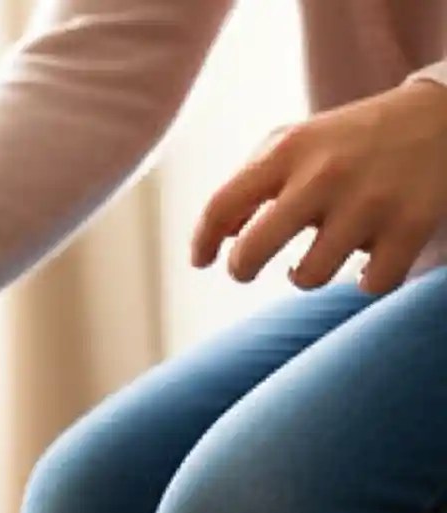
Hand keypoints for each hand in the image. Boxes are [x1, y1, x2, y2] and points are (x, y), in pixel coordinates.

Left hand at [192, 80, 446, 293]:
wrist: (442, 117)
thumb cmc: (352, 139)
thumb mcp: (296, 142)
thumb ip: (253, 182)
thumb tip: (222, 236)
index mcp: (288, 151)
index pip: (222, 205)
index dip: (202, 241)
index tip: (201, 261)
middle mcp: (323, 176)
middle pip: (253, 250)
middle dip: (242, 269)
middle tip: (248, 270)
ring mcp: (369, 203)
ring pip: (310, 276)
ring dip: (306, 276)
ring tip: (315, 259)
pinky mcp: (411, 226)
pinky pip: (370, 285)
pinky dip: (364, 282)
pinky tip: (364, 265)